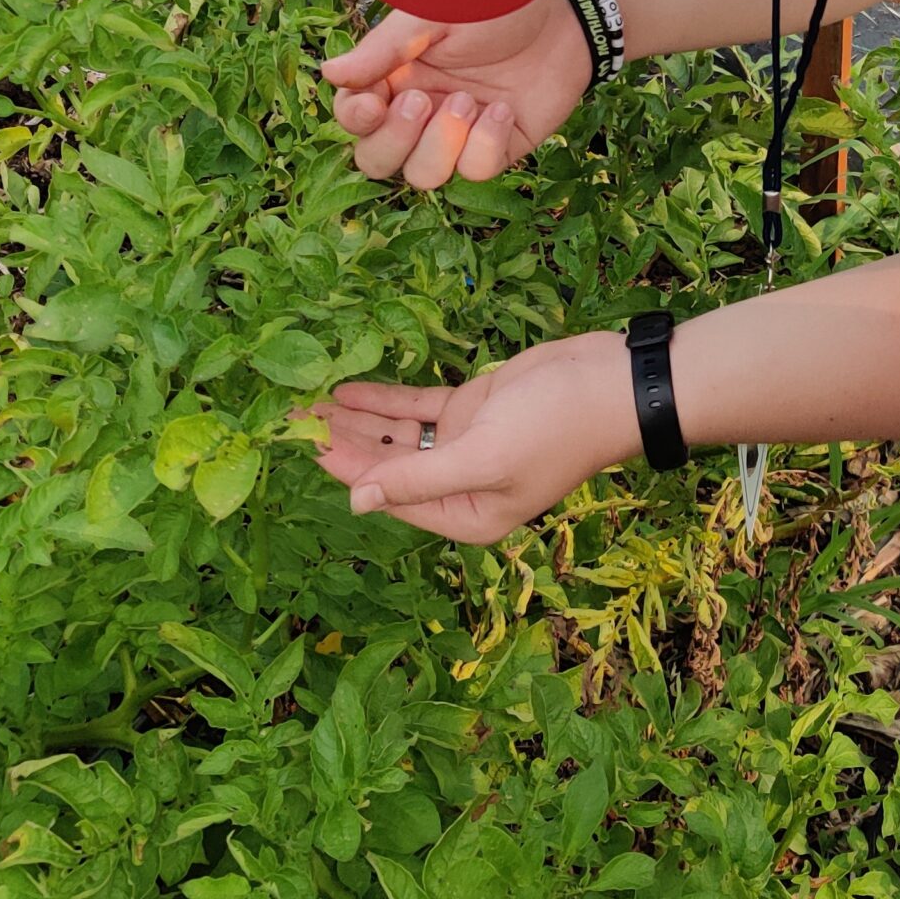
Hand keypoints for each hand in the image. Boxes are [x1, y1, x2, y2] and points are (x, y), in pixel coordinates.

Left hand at [315, 333, 639, 541]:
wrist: (609, 383)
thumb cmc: (554, 429)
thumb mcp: (482, 458)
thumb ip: (418, 480)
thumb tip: (358, 504)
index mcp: (465, 515)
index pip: (389, 496)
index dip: (345, 472)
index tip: (301, 445)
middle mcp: (459, 486)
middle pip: (386, 467)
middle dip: (341, 444)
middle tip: (289, 417)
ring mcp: (463, 445)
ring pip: (396, 437)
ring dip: (356, 420)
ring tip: (306, 401)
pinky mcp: (471, 409)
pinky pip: (416, 409)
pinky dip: (383, 400)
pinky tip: (347, 389)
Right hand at [321, 0, 595, 188]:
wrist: (563, 14)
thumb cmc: (493, 1)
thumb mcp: (432, 14)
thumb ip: (383, 48)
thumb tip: (329, 73)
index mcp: (394, 76)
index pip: (353, 118)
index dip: (355, 120)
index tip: (374, 102)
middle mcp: (419, 111)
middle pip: (376, 161)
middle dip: (395, 141)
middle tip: (424, 100)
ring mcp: (457, 135)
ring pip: (423, 176)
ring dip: (442, 143)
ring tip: (469, 100)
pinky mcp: (495, 148)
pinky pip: (474, 171)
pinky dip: (484, 144)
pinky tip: (500, 109)